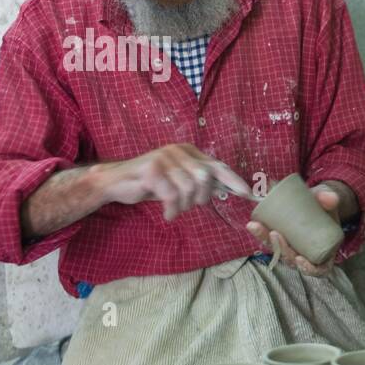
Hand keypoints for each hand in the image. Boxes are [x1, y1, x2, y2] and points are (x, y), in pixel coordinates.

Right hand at [94, 144, 251, 220]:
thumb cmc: (152, 184)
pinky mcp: (151, 169)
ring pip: (189, 187)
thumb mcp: (180, 181)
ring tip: (174, 209)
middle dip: (201, 198)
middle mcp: (178, 151)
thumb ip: (201, 182)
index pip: (217, 165)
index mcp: (189, 152)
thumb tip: (231, 189)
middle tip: (188, 206)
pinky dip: (172, 209)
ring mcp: (164, 158)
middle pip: (205, 178)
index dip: (234, 180)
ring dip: (184, 206)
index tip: (248, 193)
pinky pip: (172, 195)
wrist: (116, 182)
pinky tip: (167, 214)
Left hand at [246, 184, 346, 276]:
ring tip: (257, 227)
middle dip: (281, 250)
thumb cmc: (328, 209)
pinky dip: (261, 234)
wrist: (320, 202)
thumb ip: (331, 201)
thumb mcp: (331, 205)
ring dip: (267, 242)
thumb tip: (330, 198)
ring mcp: (292, 247)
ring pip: (278, 252)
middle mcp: (306, 255)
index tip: (298, 258)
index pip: (317, 269)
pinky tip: (252, 225)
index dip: (307, 268)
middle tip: (275, 234)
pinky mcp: (281, 239)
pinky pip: (270, 241)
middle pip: (292, 261)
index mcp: (324, 254)